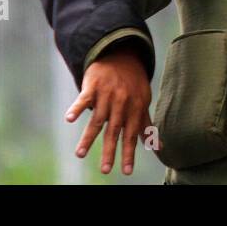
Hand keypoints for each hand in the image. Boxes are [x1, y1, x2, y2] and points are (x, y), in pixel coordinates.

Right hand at [64, 41, 152, 174]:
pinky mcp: (92, 86)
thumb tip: (157, 146)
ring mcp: (106, 94)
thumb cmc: (132, 83)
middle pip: (114, 130)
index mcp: (134, 108)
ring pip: (96, 119)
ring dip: (88, 138)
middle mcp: (121, 103)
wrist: (120, 53)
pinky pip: (83, 98)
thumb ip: (146, 125)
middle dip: (110, 151)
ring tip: (80, 155)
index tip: (126, 171)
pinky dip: (76, 108)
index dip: (129, 153)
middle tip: (106, 170)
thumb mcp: (143, 101)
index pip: (131, 135)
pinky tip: (69, 119)